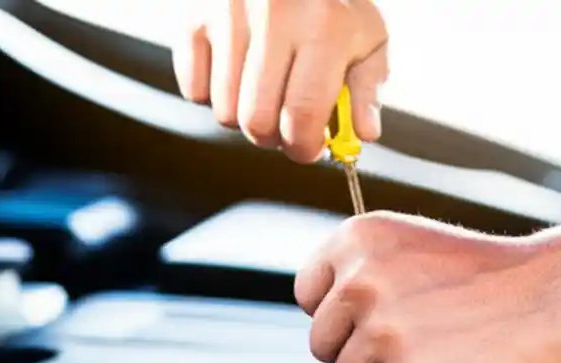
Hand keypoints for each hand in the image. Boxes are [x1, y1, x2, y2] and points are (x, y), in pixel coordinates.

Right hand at [172, 0, 388, 162]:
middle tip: (285, 127)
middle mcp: (273, 17)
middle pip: (256, 121)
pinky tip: (235, 73)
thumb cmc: (330, 2)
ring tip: (263, 92)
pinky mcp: (195, 16)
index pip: (303, 114)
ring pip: (223, 112)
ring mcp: (228, 15)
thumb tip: (364, 134)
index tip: (309, 149)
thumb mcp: (366, 34)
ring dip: (244, 117)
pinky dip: (213, 94)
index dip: (304, 147)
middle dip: (272, 138)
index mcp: (324, 26)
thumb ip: (367, 87)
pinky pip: (194, 90)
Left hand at [294, 212, 559, 362]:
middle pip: (321, 344)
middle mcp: (360, 281)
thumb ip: (358, 272)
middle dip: (358, 351)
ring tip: (430, 354)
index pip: (307, 295)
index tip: (369, 317)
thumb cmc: (481, 277)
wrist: (545, 296)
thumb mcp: (407, 245)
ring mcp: (382, 331)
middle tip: (410, 339)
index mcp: (356, 240)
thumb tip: (321, 319)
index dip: (337, 315)